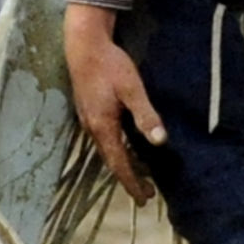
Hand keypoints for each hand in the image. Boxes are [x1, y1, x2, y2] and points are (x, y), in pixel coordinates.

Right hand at [64, 3, 166, 203]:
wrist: (83, 45)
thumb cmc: (110, 65)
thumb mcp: (132, 89)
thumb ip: (145, 115)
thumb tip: (160, 140)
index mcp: (103, 127)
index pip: (119, 164)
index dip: (131, 182)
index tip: (144, 199)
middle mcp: (92, 128)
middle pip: (112, 161)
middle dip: (129, 178)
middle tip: (147, 194)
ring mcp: (88, 120)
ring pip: (107, 150)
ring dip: (123, 164)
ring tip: (140, 174)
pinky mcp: (89, 111)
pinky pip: (104, 139)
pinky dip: (117, 150)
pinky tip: (126, 147)